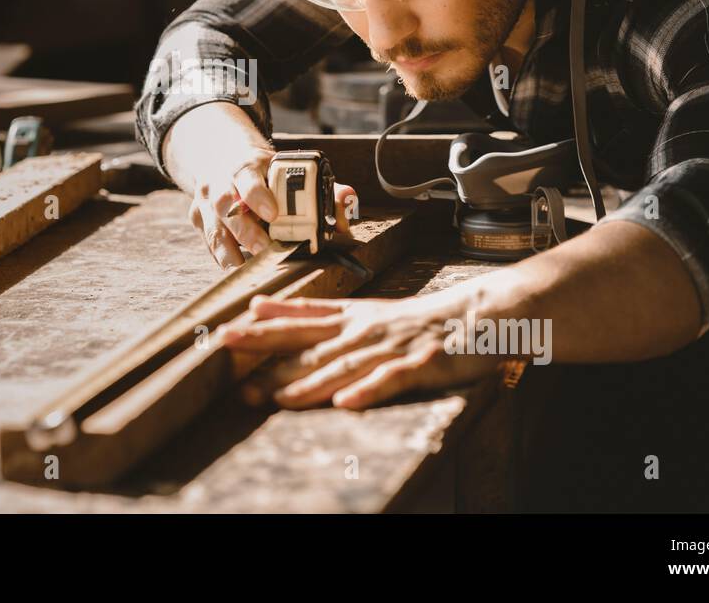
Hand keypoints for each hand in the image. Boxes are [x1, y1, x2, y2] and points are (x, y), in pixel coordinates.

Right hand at [163, 103, 355, 269]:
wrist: (219, 155)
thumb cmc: (261, 169)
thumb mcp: (284, 167)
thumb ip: (318, 185)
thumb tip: (346, 199)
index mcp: (245, 165)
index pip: (246, 176)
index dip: (257, 195)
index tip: (273, 214)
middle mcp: (219, 182)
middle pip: (225, 206)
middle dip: (245, 231)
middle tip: (265, 250)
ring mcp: (205, 202)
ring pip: (213, 229)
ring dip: (230, 252)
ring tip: (246, 271)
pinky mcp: (197, 219)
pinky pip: (209, 242)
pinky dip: (222, 258)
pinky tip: (238, 269)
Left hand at [218, 286, 513, 409]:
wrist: (482, 313)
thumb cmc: (420, 318)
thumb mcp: (364, 311)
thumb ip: (316, 313)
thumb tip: (263, 306)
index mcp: (353, 318)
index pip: (301, 321)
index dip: (263, 327)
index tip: (226, 331)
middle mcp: (366, 329)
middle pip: (311, 343)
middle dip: (269, 352)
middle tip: (231, 357)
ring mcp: (393, 346)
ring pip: (344, 366)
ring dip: (309, 383)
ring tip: (277, 398)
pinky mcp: (422, 363)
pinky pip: (392, 380)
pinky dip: (369, 390)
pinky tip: (347, 403)